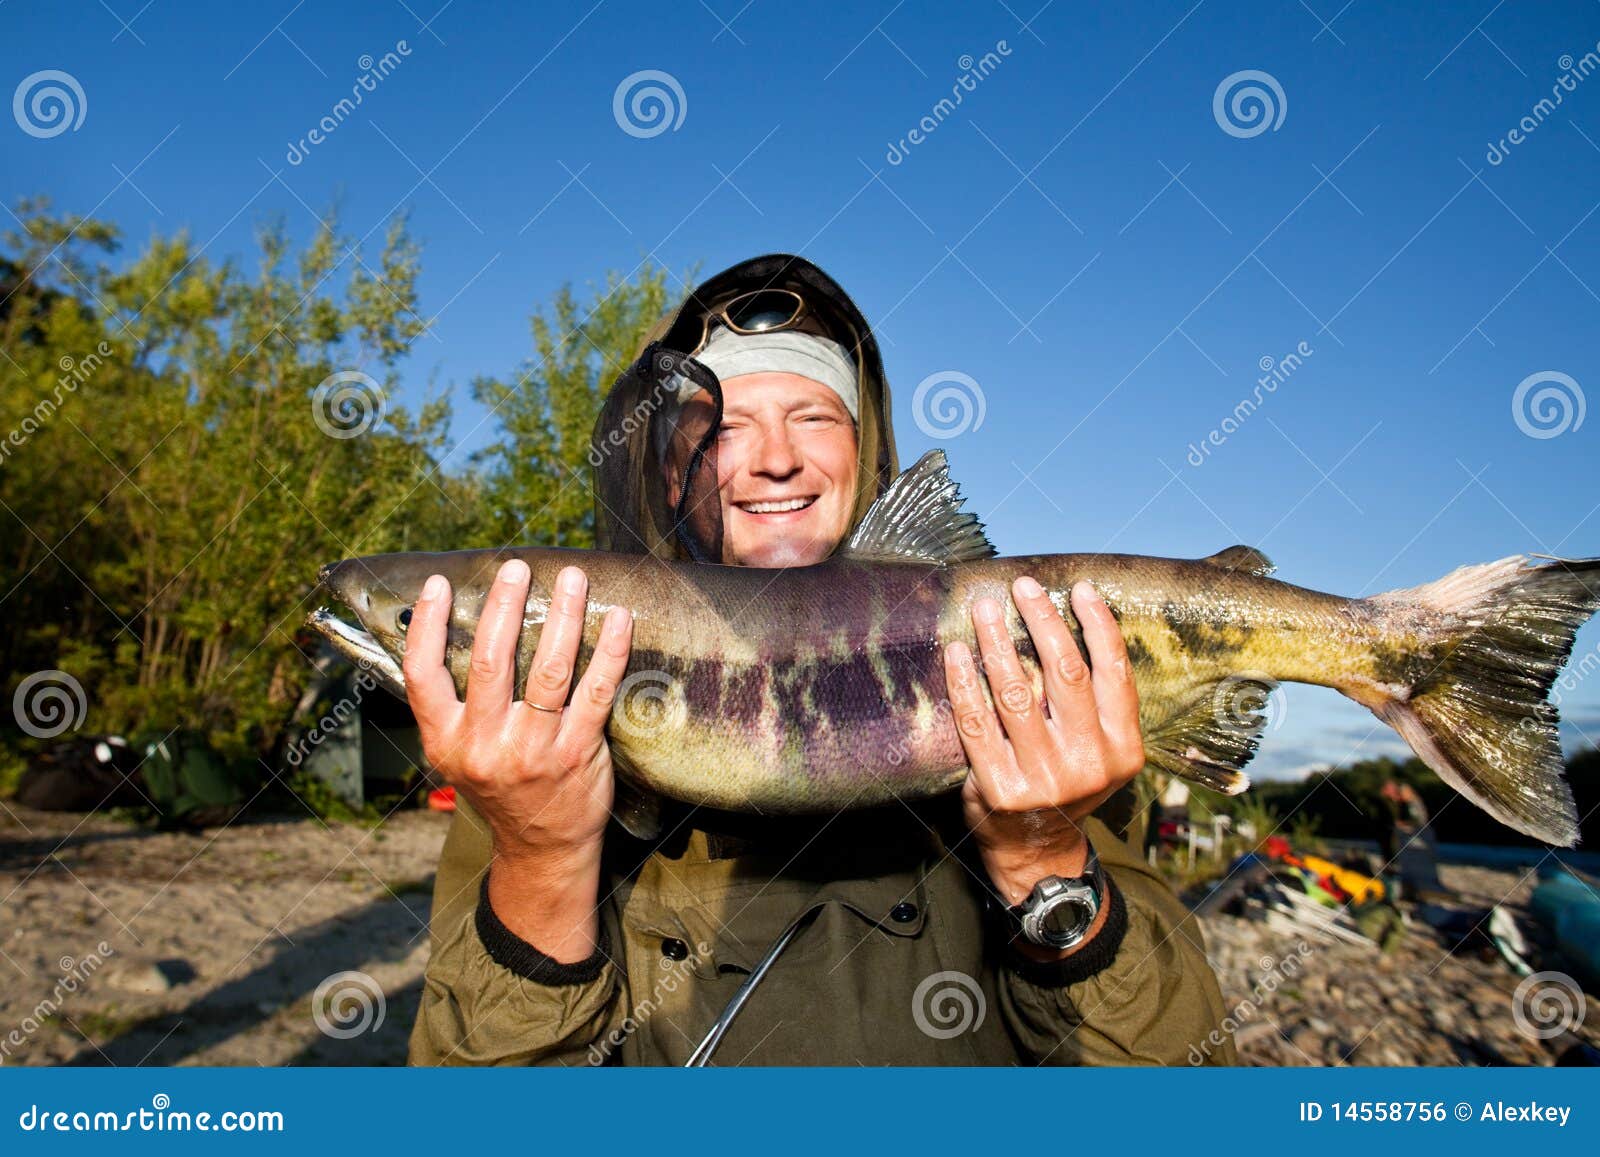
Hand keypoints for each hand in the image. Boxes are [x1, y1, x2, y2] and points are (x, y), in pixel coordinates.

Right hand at [403, 559, 631, 959]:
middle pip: (491, 662)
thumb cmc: (500, 786)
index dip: (426, 626)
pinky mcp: (578, 754)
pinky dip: (610, 651)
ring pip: (550, 671)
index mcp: (446, 741)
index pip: (422, 676)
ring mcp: (534, 751)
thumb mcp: (459, 754)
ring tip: (573, 579)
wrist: (541, 848)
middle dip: (505, 607)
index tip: (437, 584)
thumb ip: (455, 704)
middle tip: (517, 567)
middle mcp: (485, 746)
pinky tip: (618, 620)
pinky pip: (595, 692)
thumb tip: (459, 629)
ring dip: (564, 617)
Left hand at [944, 576, 1144, 921]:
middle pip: (1065, 673)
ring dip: (997, 641)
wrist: (1038, 852)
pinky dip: (964, 682)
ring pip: (1016, 691)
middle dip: (1043, 620)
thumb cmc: (1067, 785)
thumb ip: (1092, 705)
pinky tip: (957, 653)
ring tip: (985, 610)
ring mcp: (1043, 777)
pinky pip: (976, 722)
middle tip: (1023, 587)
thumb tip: (1062, 625)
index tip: (1078, 588)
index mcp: (1123, 748)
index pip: (1114, 672)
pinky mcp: (999, 788)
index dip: (1098, 624)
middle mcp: (1088, 762)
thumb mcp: (1099, 752)